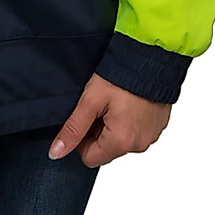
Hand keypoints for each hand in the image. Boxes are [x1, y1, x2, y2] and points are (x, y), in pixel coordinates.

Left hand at [48, 74, 171, 167]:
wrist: (151, 56)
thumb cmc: (122, 76)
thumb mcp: (91, 100)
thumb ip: (73, 128)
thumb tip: (56, 153)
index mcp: (121, 142)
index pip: (90, 158)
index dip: (82, 138)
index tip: (86, 116)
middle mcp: (139, 145)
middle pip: (106, 149)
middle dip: (99, 130)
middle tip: (101, 104)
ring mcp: (151, 137)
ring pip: (122, 140)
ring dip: (115, 125)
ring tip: (116, 99)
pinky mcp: (158, 126)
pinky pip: (137, 131)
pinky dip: (129, 120)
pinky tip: (128, 100)